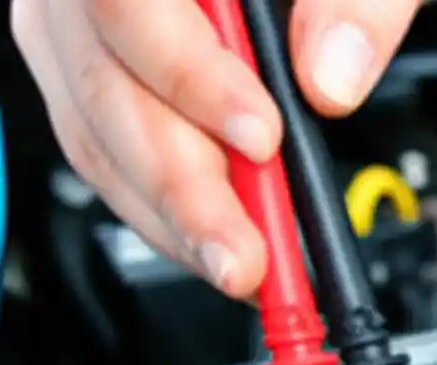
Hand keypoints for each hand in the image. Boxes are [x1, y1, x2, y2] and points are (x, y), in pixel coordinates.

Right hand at [11, 0, 419, 299]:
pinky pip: (109, 156)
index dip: (187, 78)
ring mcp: (76, 30)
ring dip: (173, 218)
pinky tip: (222, 242)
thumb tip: (332, 79)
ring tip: (242, 266)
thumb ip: (359, 2)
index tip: (261, 141)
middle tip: (247, 254)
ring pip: (97, 136)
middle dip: (183, 188)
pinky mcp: (90, 79)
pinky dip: (165, 211)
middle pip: (104, 85)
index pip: (128, 3)